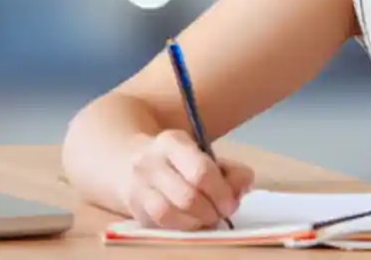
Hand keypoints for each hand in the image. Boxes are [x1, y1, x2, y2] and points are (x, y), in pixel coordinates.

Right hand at [122, 129, 255, 229]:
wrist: (126, 161)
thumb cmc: (176, 161)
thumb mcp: (202, 154)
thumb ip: (229, 169)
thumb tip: (244, 186)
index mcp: (172, 142)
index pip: (200, 170)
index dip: (221, 192)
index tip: (231, 203)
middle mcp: (150, 162)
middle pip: (186, 196)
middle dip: (211, 211)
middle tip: (220, 213)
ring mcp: (137, 186)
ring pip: (169, 213)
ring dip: (195, 222)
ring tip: (205, 219)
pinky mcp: (133, 208)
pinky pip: (159, 224)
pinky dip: (181, 227)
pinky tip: (190, 223)